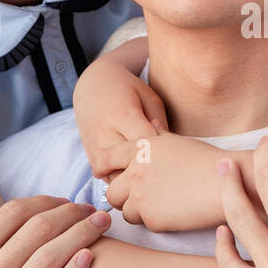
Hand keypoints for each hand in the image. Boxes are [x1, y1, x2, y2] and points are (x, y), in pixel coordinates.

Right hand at [72, 56, 166, 180]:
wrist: (92, 87)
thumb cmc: (128, 90)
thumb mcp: (150, 97)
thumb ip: (161, 122)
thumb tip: (169, 150)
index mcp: (123, 115)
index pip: (148, 145)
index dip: (165, 151)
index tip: (175, 151)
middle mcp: (106, 135)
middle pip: (134, 165)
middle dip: (153, 168)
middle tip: (168, 166)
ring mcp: (96, 149)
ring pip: (121, 178)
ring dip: (138, 178)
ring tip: (153, 172)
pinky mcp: (92, 158)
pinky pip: (110, 180)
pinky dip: (125, 180)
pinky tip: (137, 172)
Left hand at [103, 132, 239, 231]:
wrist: (226, 185)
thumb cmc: (207, 161)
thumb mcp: (178, 142)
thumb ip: (157, 135)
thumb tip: (150, 122)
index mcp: (141, 148)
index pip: (106, 158)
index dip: (103, 167)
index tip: (103, 173)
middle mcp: (136, 171)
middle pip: (111, 191)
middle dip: (122, 196)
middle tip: (136, 198)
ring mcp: (141, 197)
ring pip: (124, 210)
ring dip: (136, 211)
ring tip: (158, 206)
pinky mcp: (151, 219)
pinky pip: (143, 223)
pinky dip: (153, 221)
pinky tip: (171, 213)